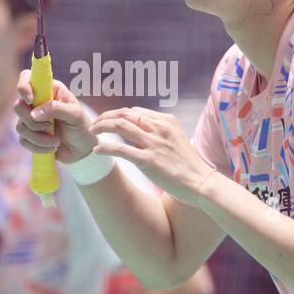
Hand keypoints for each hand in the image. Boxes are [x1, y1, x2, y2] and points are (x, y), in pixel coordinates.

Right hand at [13, 71, 97, 163]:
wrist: (82, 148)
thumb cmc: (81, 126)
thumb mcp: (74, 115)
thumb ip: (56, 109)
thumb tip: (33, 114)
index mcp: (48, 89)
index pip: (26, 77)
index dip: (23, 87)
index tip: (31, 100)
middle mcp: (36, 102)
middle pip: (18, 106)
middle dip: (33, 121)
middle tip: (50, 126)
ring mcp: (31, 118)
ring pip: (20, 126)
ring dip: (39, 137)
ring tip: (56, 141)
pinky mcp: (29, 135)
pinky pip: (23, 140)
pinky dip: (38, 147)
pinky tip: (52, 148)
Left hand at [89, 107, 217, 205]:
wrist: (201, 183)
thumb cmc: (188, 165)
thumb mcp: (176, 139)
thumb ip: (160, 132)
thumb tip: (141, 129)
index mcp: (166, 121)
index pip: (135, 111)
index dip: (117, 114)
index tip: (107, 121)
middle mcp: (160, 128)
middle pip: (125, 114)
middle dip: (106, 117)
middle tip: (94, 125)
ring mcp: (154, 143)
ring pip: (120, 126)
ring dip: (102, 127)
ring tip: (92, 133)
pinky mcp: (149, 160)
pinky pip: (120, 149)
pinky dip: (105, 148)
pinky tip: (97, 151)